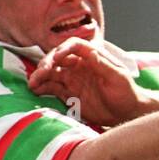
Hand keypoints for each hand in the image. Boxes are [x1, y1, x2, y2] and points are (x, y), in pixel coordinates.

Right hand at [29, 38, 143, 126]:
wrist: (126, 113)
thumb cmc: (126, 93)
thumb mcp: (117, 78)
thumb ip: (103, 65)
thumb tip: (91, 52)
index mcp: (93, 57)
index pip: (74, 46)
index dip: (63, 49)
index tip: (56, 58)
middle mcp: (80, 65)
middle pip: (58, 58)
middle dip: (47, 63)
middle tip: (40, 73)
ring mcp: (73, 78)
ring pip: (52, 73)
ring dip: (41, 76)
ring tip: (32, 83)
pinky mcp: (68, 92)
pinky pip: (52, 87)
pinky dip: (42, 88)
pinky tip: (35, 90)